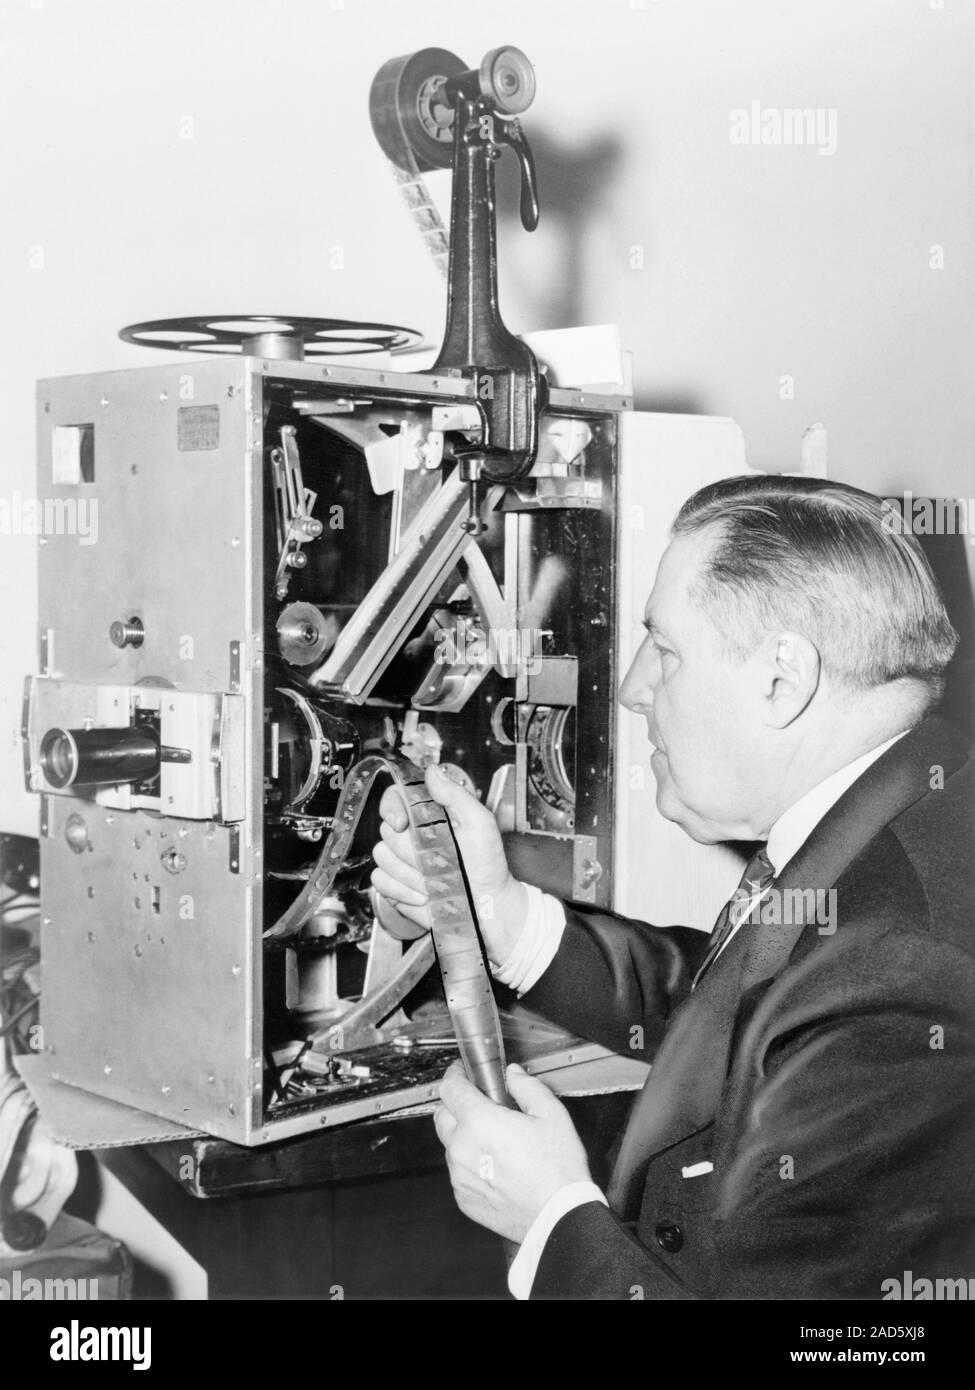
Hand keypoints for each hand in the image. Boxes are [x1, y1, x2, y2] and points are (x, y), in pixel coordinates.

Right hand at [371, 763, 529, 965]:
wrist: (486, 908)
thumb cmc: (488, 865)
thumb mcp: (480, 823)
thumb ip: (456, 796)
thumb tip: (432, 770)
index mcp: (429, 814)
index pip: (395, 798)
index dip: (393, 808)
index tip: (403, 823)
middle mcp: (411, 834)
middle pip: (386, 830)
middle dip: (411, 849)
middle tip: (437, 859)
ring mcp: (401, 861)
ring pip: (382, 857)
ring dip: (410, 873)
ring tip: (435, 881)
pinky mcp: (394, 886)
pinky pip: (380, 881)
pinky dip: (401, 890)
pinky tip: (424, 896)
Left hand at [434, 1060, 591, 1243]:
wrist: (559, 1216)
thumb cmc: (557, 1169)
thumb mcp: (551, 1115)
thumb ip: (527, 1087)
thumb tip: (513, 1075)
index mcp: (479, 1121)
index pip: (450, 1088)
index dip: (455, 1075)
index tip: (462, 1073)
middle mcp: (461, 1148)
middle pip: (442, 1115)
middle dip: (456, 1105)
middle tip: (480, 1106)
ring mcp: (459, 1176)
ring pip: (450, 1145)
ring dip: (463, 1137)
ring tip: (493, 1142)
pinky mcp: (463, 1198)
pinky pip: (458, 1173)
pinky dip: (469, 1165)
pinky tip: (494, 1168)